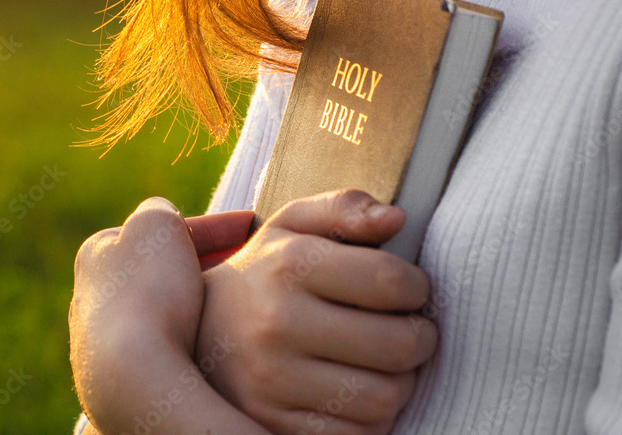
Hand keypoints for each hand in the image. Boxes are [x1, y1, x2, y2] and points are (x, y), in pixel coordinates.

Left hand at [69, 196, 253, 432]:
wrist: (135, 379)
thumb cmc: (150, 291)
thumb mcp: (157, 222)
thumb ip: (160, 209)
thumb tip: (163, 219)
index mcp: (95, 255)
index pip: (165, 229)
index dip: (213, 225)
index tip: (251, 226)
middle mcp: (91, 299)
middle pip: (165, 269)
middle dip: (205, 263)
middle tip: (244, 264)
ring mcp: (104, 344)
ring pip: (167, 309)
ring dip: (199, 301)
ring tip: (236, 302)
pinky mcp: (120, 381)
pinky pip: (167, 347)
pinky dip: (192, 335)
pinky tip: (213, 338)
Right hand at [195, 189, 439, 434]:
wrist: (200, 329)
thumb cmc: (269, 268)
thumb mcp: (296, 222)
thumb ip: (346, 208)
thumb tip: (397, 219)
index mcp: (291, 264)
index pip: (389, 281)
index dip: (418, 287)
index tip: (414, 289)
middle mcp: (278, 323)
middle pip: (396, 345)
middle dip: (421, 337)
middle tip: (414, 328)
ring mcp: (272, 381)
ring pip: (383, 398)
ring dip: (402, 382)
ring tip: (388, 362)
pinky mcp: (271, 426)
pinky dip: (372, 418)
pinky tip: (360, 389)